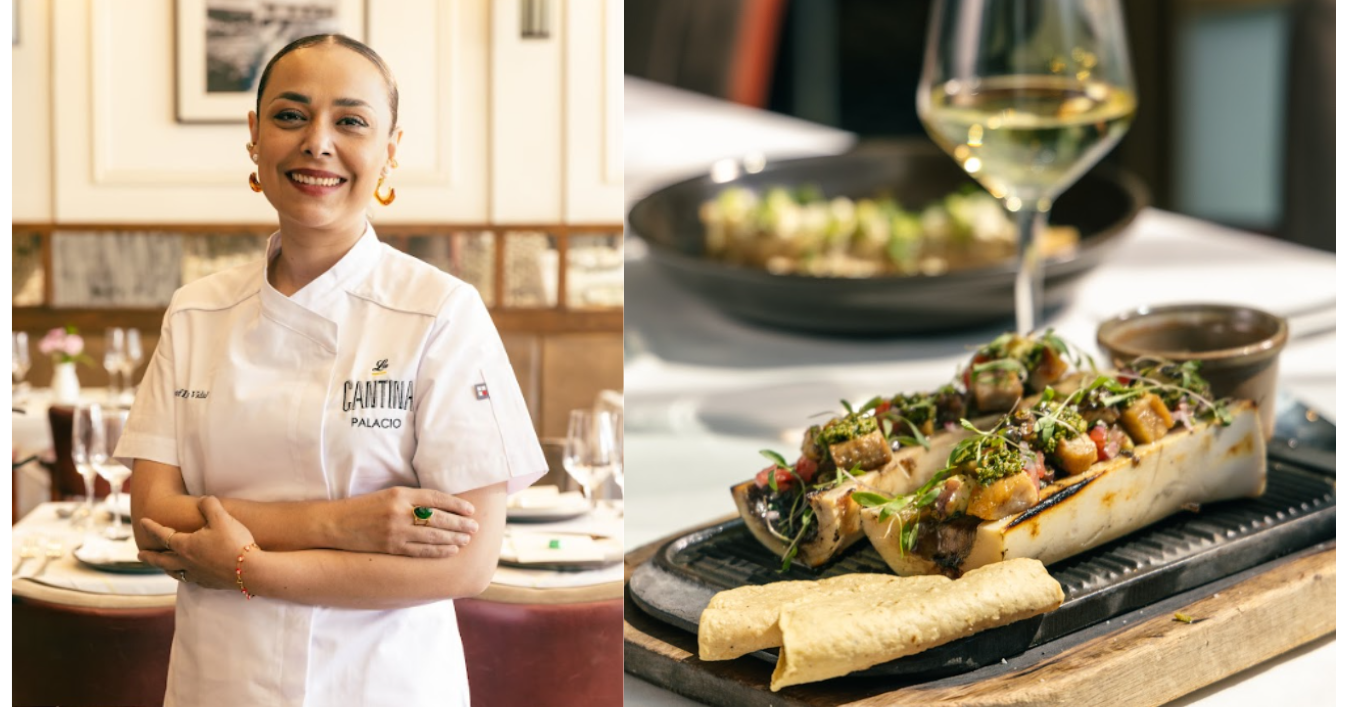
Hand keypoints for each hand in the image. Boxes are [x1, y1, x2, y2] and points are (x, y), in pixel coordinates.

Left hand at [138, 496, 257, 590]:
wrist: (250, 570)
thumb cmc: (234, 543)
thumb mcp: (222, 517)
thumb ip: (210, 505)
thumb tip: (204, 499)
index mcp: (186, 546)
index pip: (163, 535)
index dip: (152, 527)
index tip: (142, 522)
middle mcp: (187, 562)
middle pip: (162, 560)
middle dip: (149, 556)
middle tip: (139, 555)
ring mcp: (197, 575)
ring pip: (175, 573)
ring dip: (165, 568)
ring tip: (163, 567)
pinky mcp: (209, 583)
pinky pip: (191, 580)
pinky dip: (185, 576)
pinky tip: (190, 575)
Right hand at [334, 487, 478, 557]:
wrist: (335, 524)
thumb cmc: (364, 507)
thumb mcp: (388, 494)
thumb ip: (412, 498)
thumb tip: (441, 505)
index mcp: (400, 494)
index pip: (436, 498)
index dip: (456, 504)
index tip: (470, 509)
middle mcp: (399, 511)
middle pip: (438, 518)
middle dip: (460, 523)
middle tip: (475, 527)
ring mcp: (395, 531)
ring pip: (432, 536)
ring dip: (453, 538)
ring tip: (467, 539)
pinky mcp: (391, 547)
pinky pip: (420, 551)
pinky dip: (438, 551)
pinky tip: (451, 550)